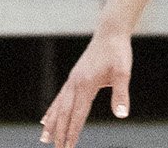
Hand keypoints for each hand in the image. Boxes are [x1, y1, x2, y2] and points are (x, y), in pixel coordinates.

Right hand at [40, 24, 132, 146]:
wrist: (111, 31)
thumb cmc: (118, 51)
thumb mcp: (123, 71)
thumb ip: (121, 93)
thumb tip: (122, 115)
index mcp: (86, 85)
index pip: (78, 115)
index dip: (73, 132)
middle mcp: (75, 83)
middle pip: (65, 113)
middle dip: (60, 133)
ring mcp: (72, 80)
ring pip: (59, 106)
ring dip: (52, 123)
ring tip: (44, 139)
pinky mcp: (73, 76)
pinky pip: (59, 97)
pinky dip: (52, 110)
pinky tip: (46, 119)